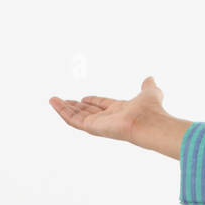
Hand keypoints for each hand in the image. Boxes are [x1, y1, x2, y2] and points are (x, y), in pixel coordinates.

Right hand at [48, 75, 171, 149]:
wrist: (148, 122)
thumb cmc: (151, 110)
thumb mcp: (150, 92)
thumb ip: (148, 86)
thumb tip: (150, 78)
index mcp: (120, 110)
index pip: (103, 106)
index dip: (94, 101)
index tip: (84, 97)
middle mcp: (108, 119)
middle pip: (88, 112)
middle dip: (76, 106)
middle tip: (64, 99)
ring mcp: (99, 124)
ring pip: (77, 116)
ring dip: (64, 108)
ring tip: (53, 99)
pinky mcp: (90, 127)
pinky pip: (72, 120)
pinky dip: (62, 111)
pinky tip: (54, 102)